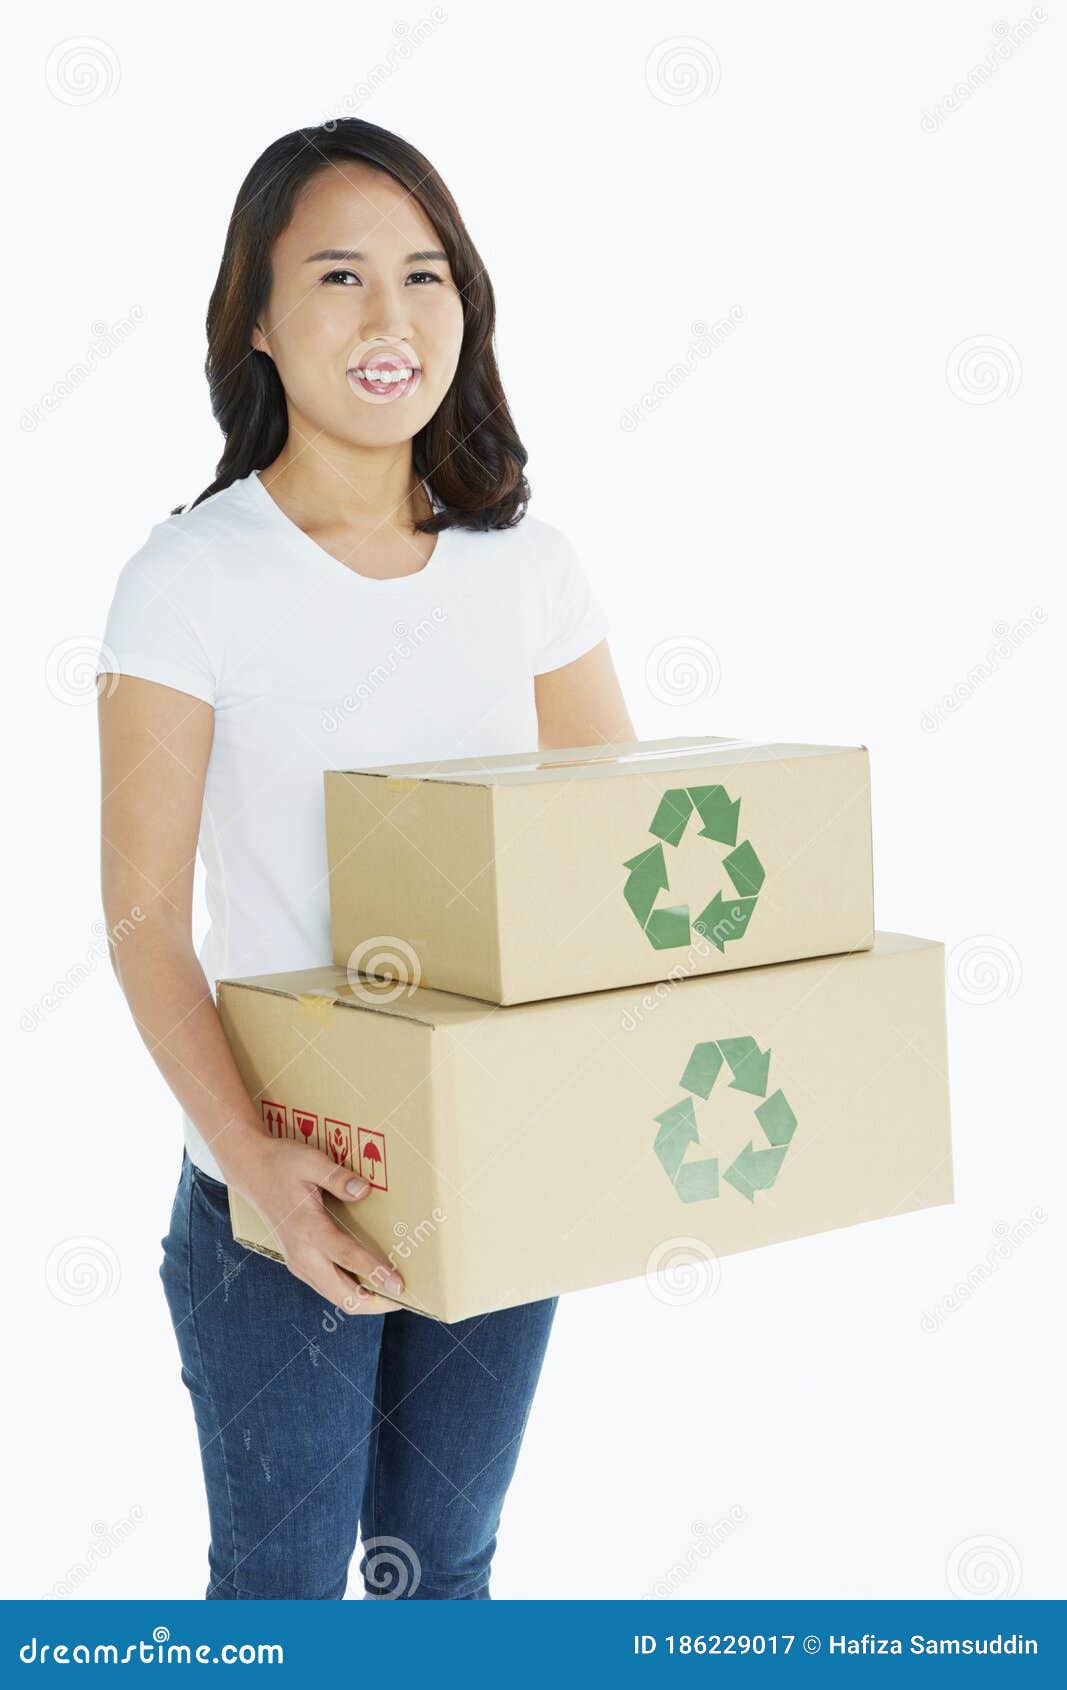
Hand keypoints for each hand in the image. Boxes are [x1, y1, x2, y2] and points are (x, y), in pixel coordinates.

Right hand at [229, 1135, 402, 1313]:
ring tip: (390, 1294)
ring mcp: (297, 1261)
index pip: (349, 1259)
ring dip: (362, 1299)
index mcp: (308, 1230)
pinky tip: (366, 1282)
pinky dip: (348, 1291)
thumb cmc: (282, 1163)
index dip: (376, 1273)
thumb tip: (365, 1191)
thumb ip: (339, 1178)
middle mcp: (302, 1254)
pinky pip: (326, 1286)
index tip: (400, 1285)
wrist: (251, 1169)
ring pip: (334, 1295)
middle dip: (374, 1302)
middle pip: (342, 1294)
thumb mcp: (312, 1162)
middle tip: (404, 1298)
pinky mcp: (297, 1260)